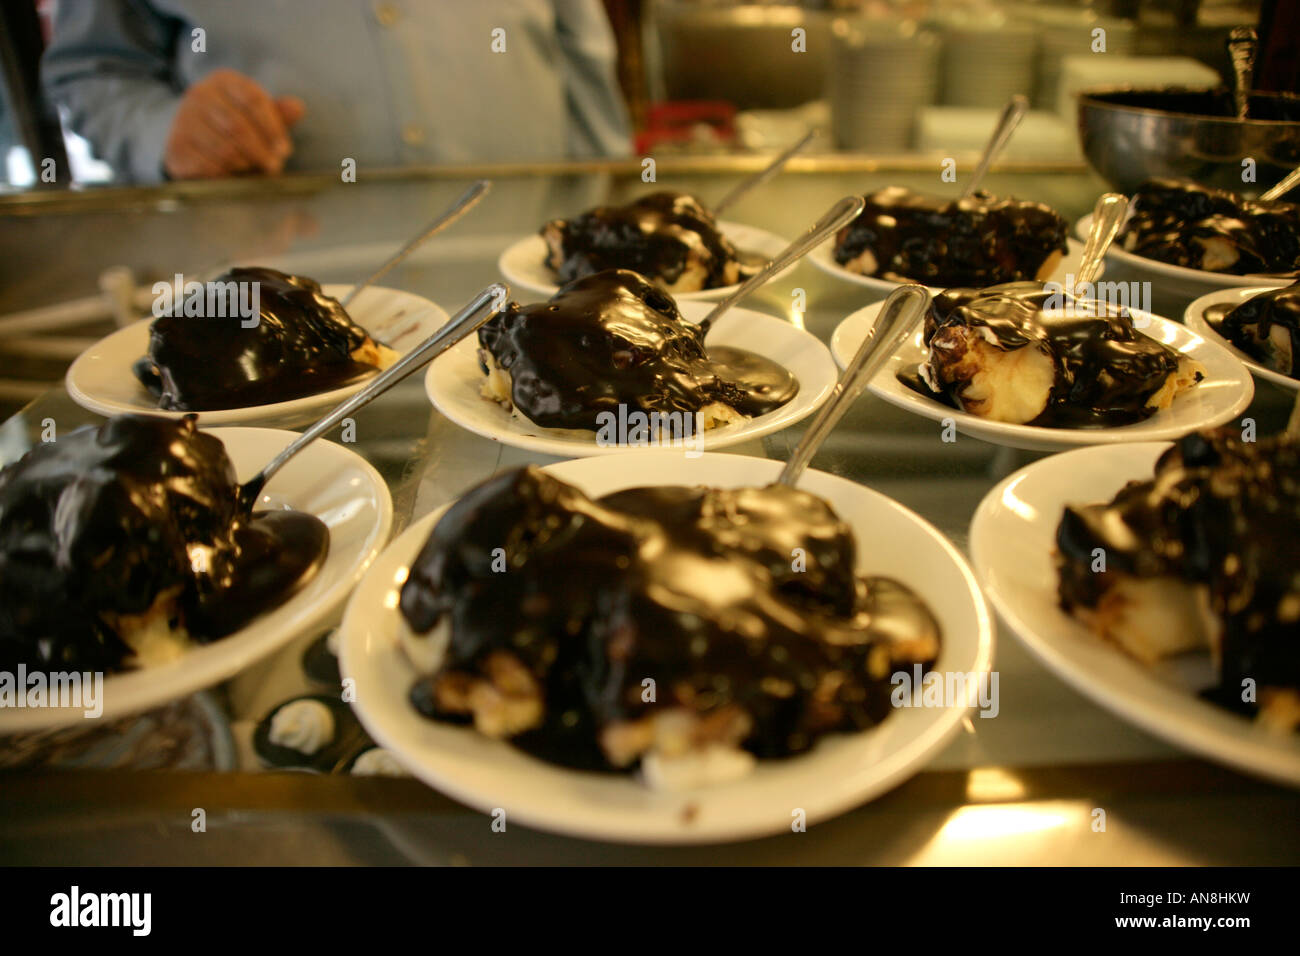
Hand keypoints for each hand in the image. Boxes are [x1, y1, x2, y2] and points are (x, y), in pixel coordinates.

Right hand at [163, 69, 305, 178]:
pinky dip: (225, 175)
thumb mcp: (258, 115)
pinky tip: (233, 177)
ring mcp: (183, 119)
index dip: (273, 128)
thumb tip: (297, 108)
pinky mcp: (176, 146)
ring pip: (222, 148)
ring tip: (254, 170)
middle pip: (238, 126)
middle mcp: (200, 94)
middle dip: (261, 151)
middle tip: (274, 167)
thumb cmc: (235, 125)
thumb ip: (278, 113)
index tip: (285, 150)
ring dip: (244, 165)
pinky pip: (206, 166)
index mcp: (225, 80)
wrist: (193, 139)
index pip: (254, 100)